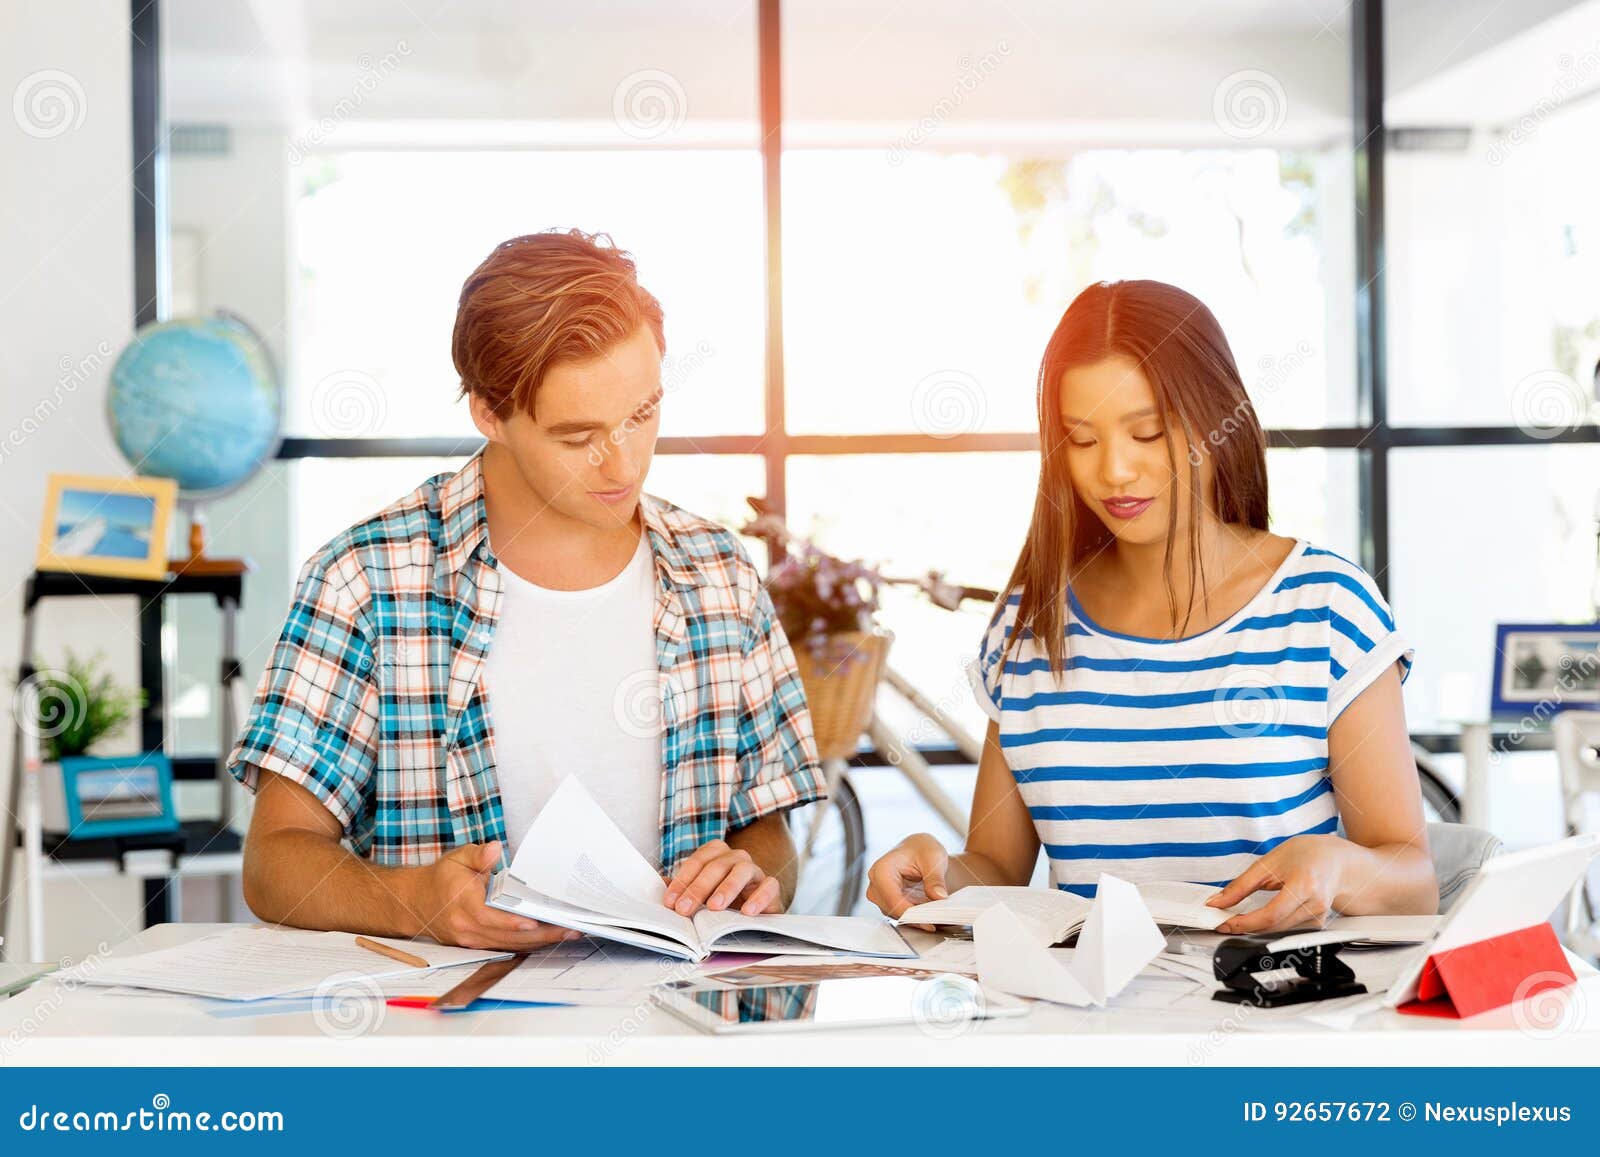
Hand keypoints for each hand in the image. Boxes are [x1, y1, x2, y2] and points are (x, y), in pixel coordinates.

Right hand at [415, 841, 580, 949]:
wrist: (417, 902)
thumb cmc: (443, 878)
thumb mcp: (458, 858)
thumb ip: (478, 855)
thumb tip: (494, 849)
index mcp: (463, 901)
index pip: (490, 916)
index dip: (513, 921)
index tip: (535, 922)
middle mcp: (467, 926)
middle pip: (507, 935)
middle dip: (541, 934)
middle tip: (570, 928)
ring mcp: (472, 939)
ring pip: (510, 944)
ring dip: (540, 941)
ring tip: (568, 933)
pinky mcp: (477, 945)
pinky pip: (505, 947)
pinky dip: (528, 944)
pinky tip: (549, 938)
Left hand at [663, 839, 781, 915]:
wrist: (755, 912)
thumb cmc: (722, 901)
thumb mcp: (700, 896)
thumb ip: (681, 889)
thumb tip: (659, 884)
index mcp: (717, 855)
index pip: (698, 860)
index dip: (682, 880)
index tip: (670, 902)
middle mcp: (737, 859)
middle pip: (717, 865)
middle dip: (698, 887)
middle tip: (684, 909)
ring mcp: (756, 872)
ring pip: (743, 870)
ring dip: (726, 888)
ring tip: (714, 907)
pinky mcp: (772, 888)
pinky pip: (769, 886)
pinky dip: (758, 897)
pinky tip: (746, 912)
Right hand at [866, 833, 949, 919]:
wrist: (920, 849)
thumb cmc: (922, 849)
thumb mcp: (934, 858)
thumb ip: (936, 879)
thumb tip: (939, 896)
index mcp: (882, 869)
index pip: (892, 899)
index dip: (911, 912)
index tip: (928, 921)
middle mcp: (875, 882)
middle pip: (892, 909)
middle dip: (914, 917)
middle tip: (936, 919)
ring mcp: (879, 893)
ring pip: (895, 914)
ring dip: (914, 917)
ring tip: (934, 915)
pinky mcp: (886, 900)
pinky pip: (898, 914)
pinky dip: (913, 915)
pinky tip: (927, 913)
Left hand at [1207, 835, 1349, 933]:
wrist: (1335, 859)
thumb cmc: (1306, 854)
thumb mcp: (1268, 863)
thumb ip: (1240, 885)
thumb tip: (1217, 901)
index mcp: (1305, 884)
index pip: (1271, 914)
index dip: (1245, 923)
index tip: (1225, 924)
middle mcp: (1316, 904)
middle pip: (1275, 926)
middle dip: (1246, 927)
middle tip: (1225, 922)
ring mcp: (1319, 916)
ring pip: (1280, 932)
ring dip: (1256, 929)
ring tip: (1239, 919)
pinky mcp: (1317, 924)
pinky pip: (1288, 931)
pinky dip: (1271, 927)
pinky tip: (1260, 920)